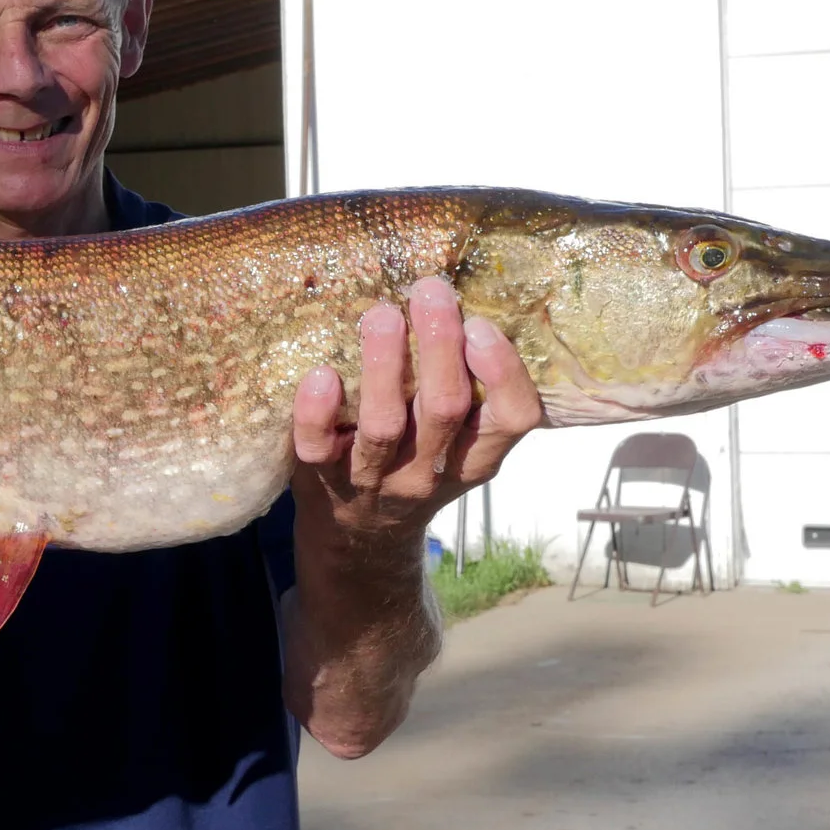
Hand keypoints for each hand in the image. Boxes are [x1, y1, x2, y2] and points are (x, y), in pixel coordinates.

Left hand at [291, 277, 542, 557]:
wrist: (359, 537)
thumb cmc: (413, 460)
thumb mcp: (454, 439)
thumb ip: (465, 386)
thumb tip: (457, 298)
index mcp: (474, 456)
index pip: (513, 418)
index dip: (503, 372)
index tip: (480, 324)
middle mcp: (431, 470)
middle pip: (444, 408)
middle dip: (439, 344)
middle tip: (429, 291)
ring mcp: (376, 479)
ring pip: (384, 425)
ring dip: (384, 366)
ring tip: (380, 315)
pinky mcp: (323, 480)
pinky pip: (318, 448)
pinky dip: (316, 412)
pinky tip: (321, 375)